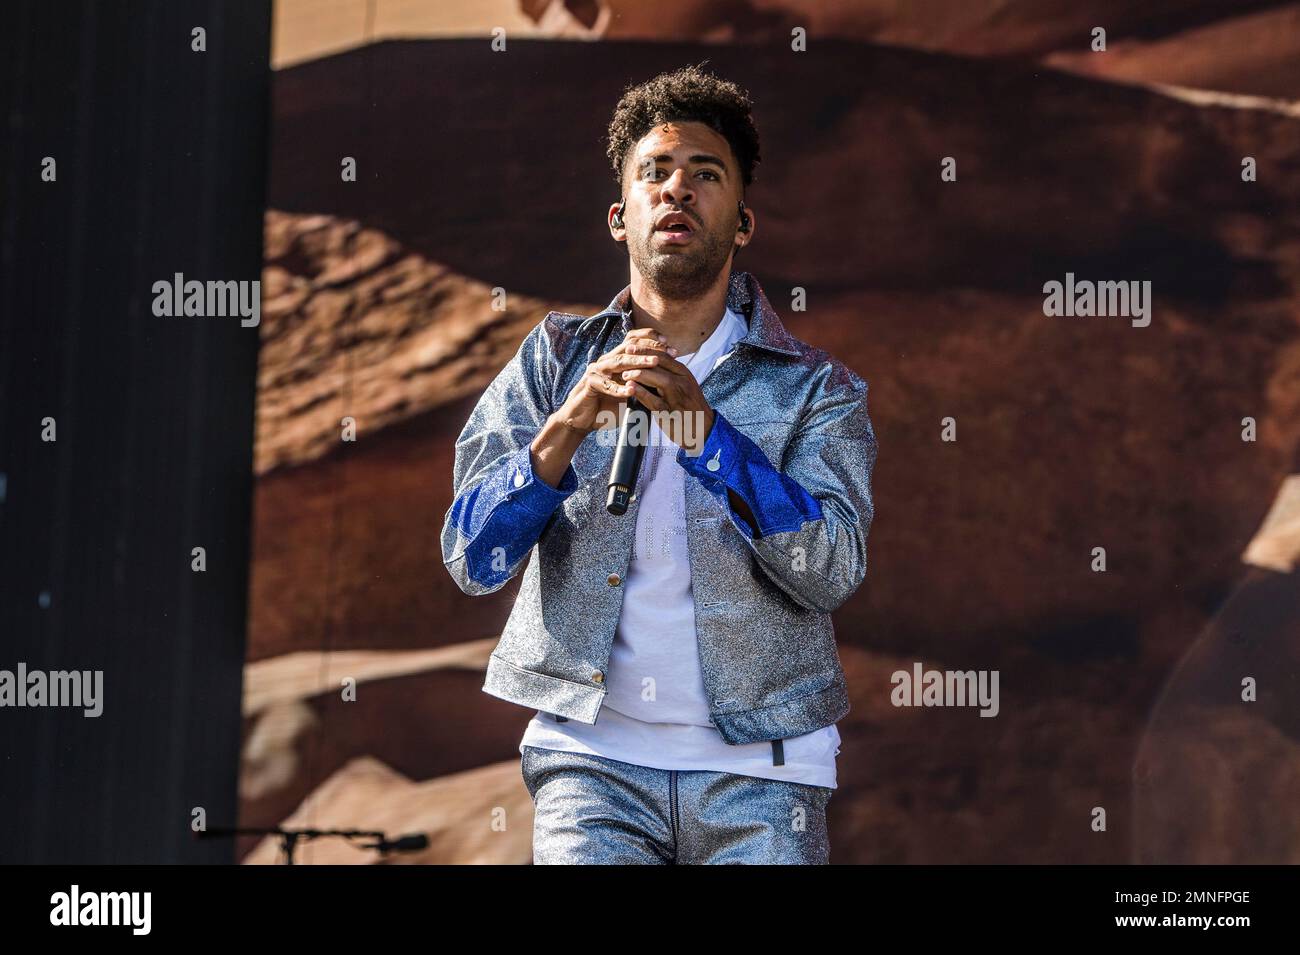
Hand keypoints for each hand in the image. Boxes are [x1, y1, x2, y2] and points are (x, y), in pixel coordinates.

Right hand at [530, 327, 678, 487]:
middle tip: (668, 352)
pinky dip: (618, 388)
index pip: (635, 340)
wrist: (583, 419)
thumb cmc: (607, 406)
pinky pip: (605, 384)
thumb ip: (643, 384)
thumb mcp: (629, 393)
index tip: (671, 346)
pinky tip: (631, 391)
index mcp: (617, 359)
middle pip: (629, 346)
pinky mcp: (589, 384)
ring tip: (654, 363)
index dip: (652, 339)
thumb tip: (667, 380)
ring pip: (618, 361)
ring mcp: (597, 370)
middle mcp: (607, 360)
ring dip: (637, 362)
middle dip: (650, 348)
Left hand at [620, 353, 715, 455]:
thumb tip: (653, 361)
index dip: (646, 349)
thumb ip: (671, 373)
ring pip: (659, 380)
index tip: (631, 347)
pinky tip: (631, 389)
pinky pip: (655, 401)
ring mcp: (678, 398)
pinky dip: (642, 393)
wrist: (704, 429)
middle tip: (624, 356)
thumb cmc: (691, 407)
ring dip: (640, 375)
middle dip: (640, 358)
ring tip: (625, 374)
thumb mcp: (685, 385)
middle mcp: (682, 383)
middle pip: (660, 365)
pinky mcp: (671, 414)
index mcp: (684, 374)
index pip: (664, 356)